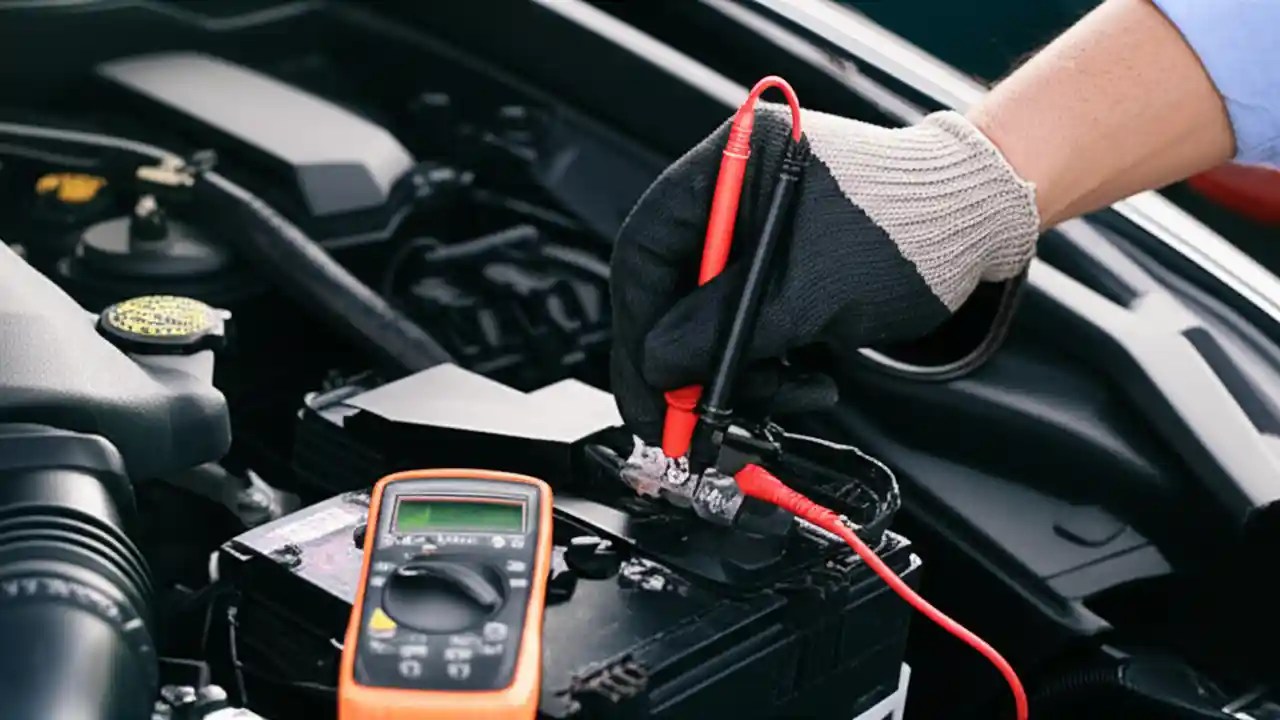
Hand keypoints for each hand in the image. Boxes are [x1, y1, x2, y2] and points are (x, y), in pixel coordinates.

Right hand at [610, 104, 1039, 443]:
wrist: (983, 224)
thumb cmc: (910, 231)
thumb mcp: (805, 294)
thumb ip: (721, 333)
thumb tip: (657, 369)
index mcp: (730, 166)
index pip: (646, 250)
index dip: (638, 328)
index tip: (644, 390)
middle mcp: (733, 192)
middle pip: (674, 289)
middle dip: (688, 363)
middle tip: (688, 421)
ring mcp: (757, 229)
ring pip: (711, 316)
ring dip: (738, 372)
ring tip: (785, 397)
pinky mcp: (781, 264)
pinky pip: (749, 322)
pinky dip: (768, 363)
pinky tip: (808, 381)